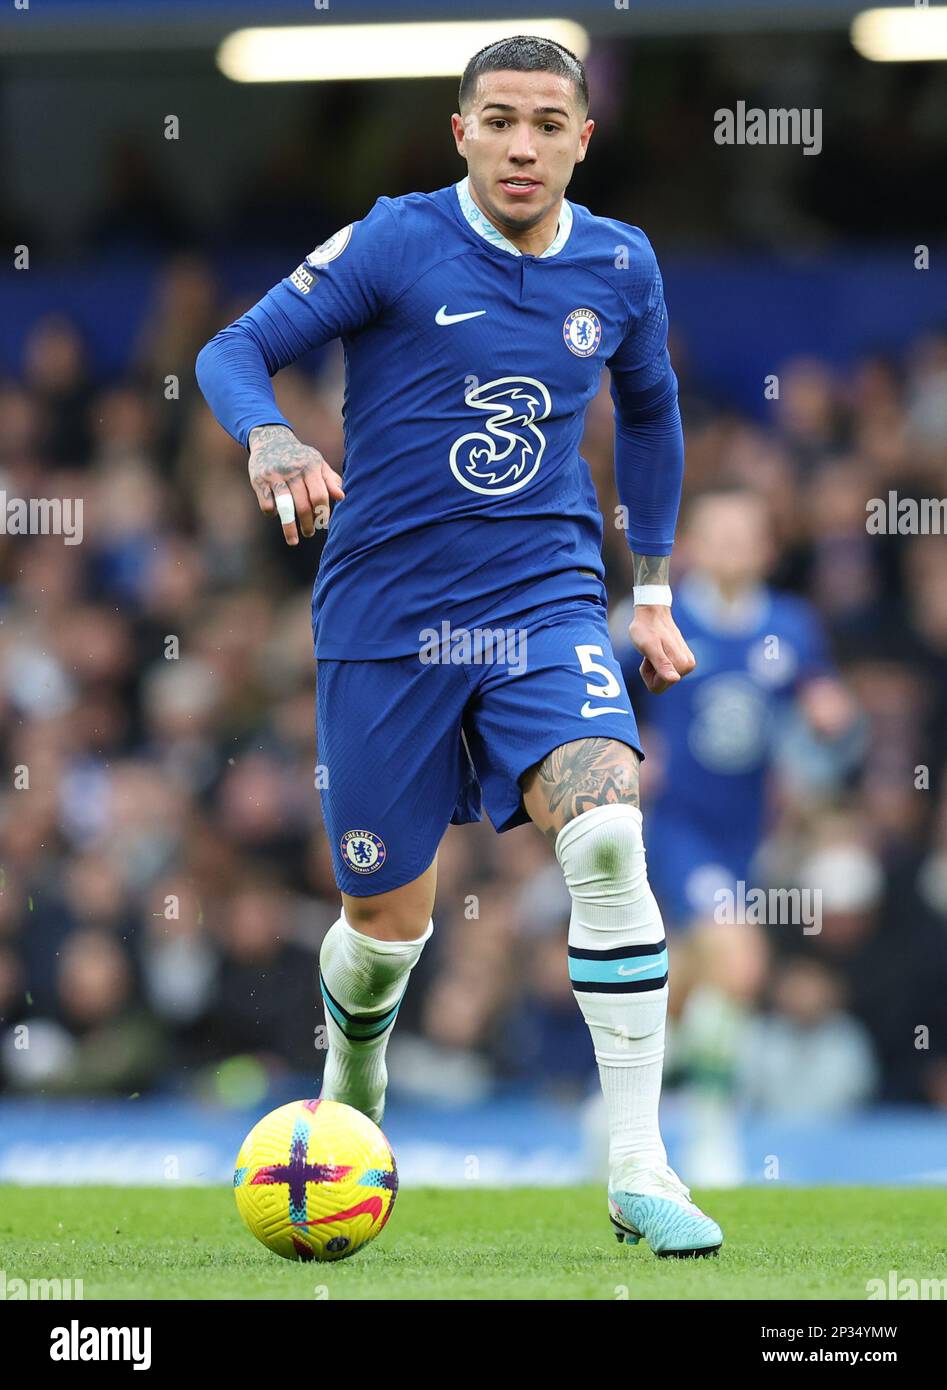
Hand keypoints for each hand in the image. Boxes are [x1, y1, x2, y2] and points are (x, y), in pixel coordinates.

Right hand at [247, 424, 344, 545]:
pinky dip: (273, 514)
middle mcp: (293, 470)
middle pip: (303, 505)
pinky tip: (277, 515)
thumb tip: (341, 497)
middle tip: (309, 533)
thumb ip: (330, 480)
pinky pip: (267, 505)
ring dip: (289, 528)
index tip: (323, 524)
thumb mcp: (317, 463)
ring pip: (284, 508)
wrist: (270, 439)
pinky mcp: (259, 481)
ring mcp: (275, 476)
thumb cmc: (300, 456)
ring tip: (294, 541)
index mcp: (310, 466)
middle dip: (308, 524)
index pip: (319, 495)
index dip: (322, 513)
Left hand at [629, 605, 695, 693]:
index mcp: (682, 666)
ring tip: (653, 650)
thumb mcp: (650, 648)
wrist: (652, 612)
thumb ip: (662, 664)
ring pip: (663, 679)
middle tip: (650, 653)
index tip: (648, 657)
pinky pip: (666, 672)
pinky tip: (658, 649)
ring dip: (654, 667)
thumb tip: (674, 679)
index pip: (657, 687)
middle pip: (661, 685)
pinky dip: (657, 662)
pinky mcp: (683, 660)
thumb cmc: (646, 629)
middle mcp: (688, 666)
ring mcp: (687, 664)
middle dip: (651, 671)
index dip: (647, 674)